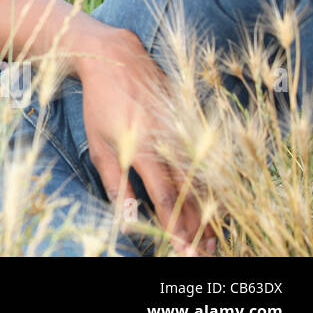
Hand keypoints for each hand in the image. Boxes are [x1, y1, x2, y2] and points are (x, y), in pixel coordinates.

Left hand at [76, 27, 220, 255]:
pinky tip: (212, 204)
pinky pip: (205, 160)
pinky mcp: (190, 121)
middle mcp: (169, 142)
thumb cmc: (101, 105)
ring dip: (208, 211)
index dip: (176, 228)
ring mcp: (183, 130)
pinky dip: (210, 186)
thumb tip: (127, 219)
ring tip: (210, 239)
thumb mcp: (100, 145)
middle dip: (196, 227)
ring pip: (202, 179)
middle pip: (191, 194)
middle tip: (200, 254)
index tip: (182, 251)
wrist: (116, 59)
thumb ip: (117, 184)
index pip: (166, 198)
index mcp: (144, 149)